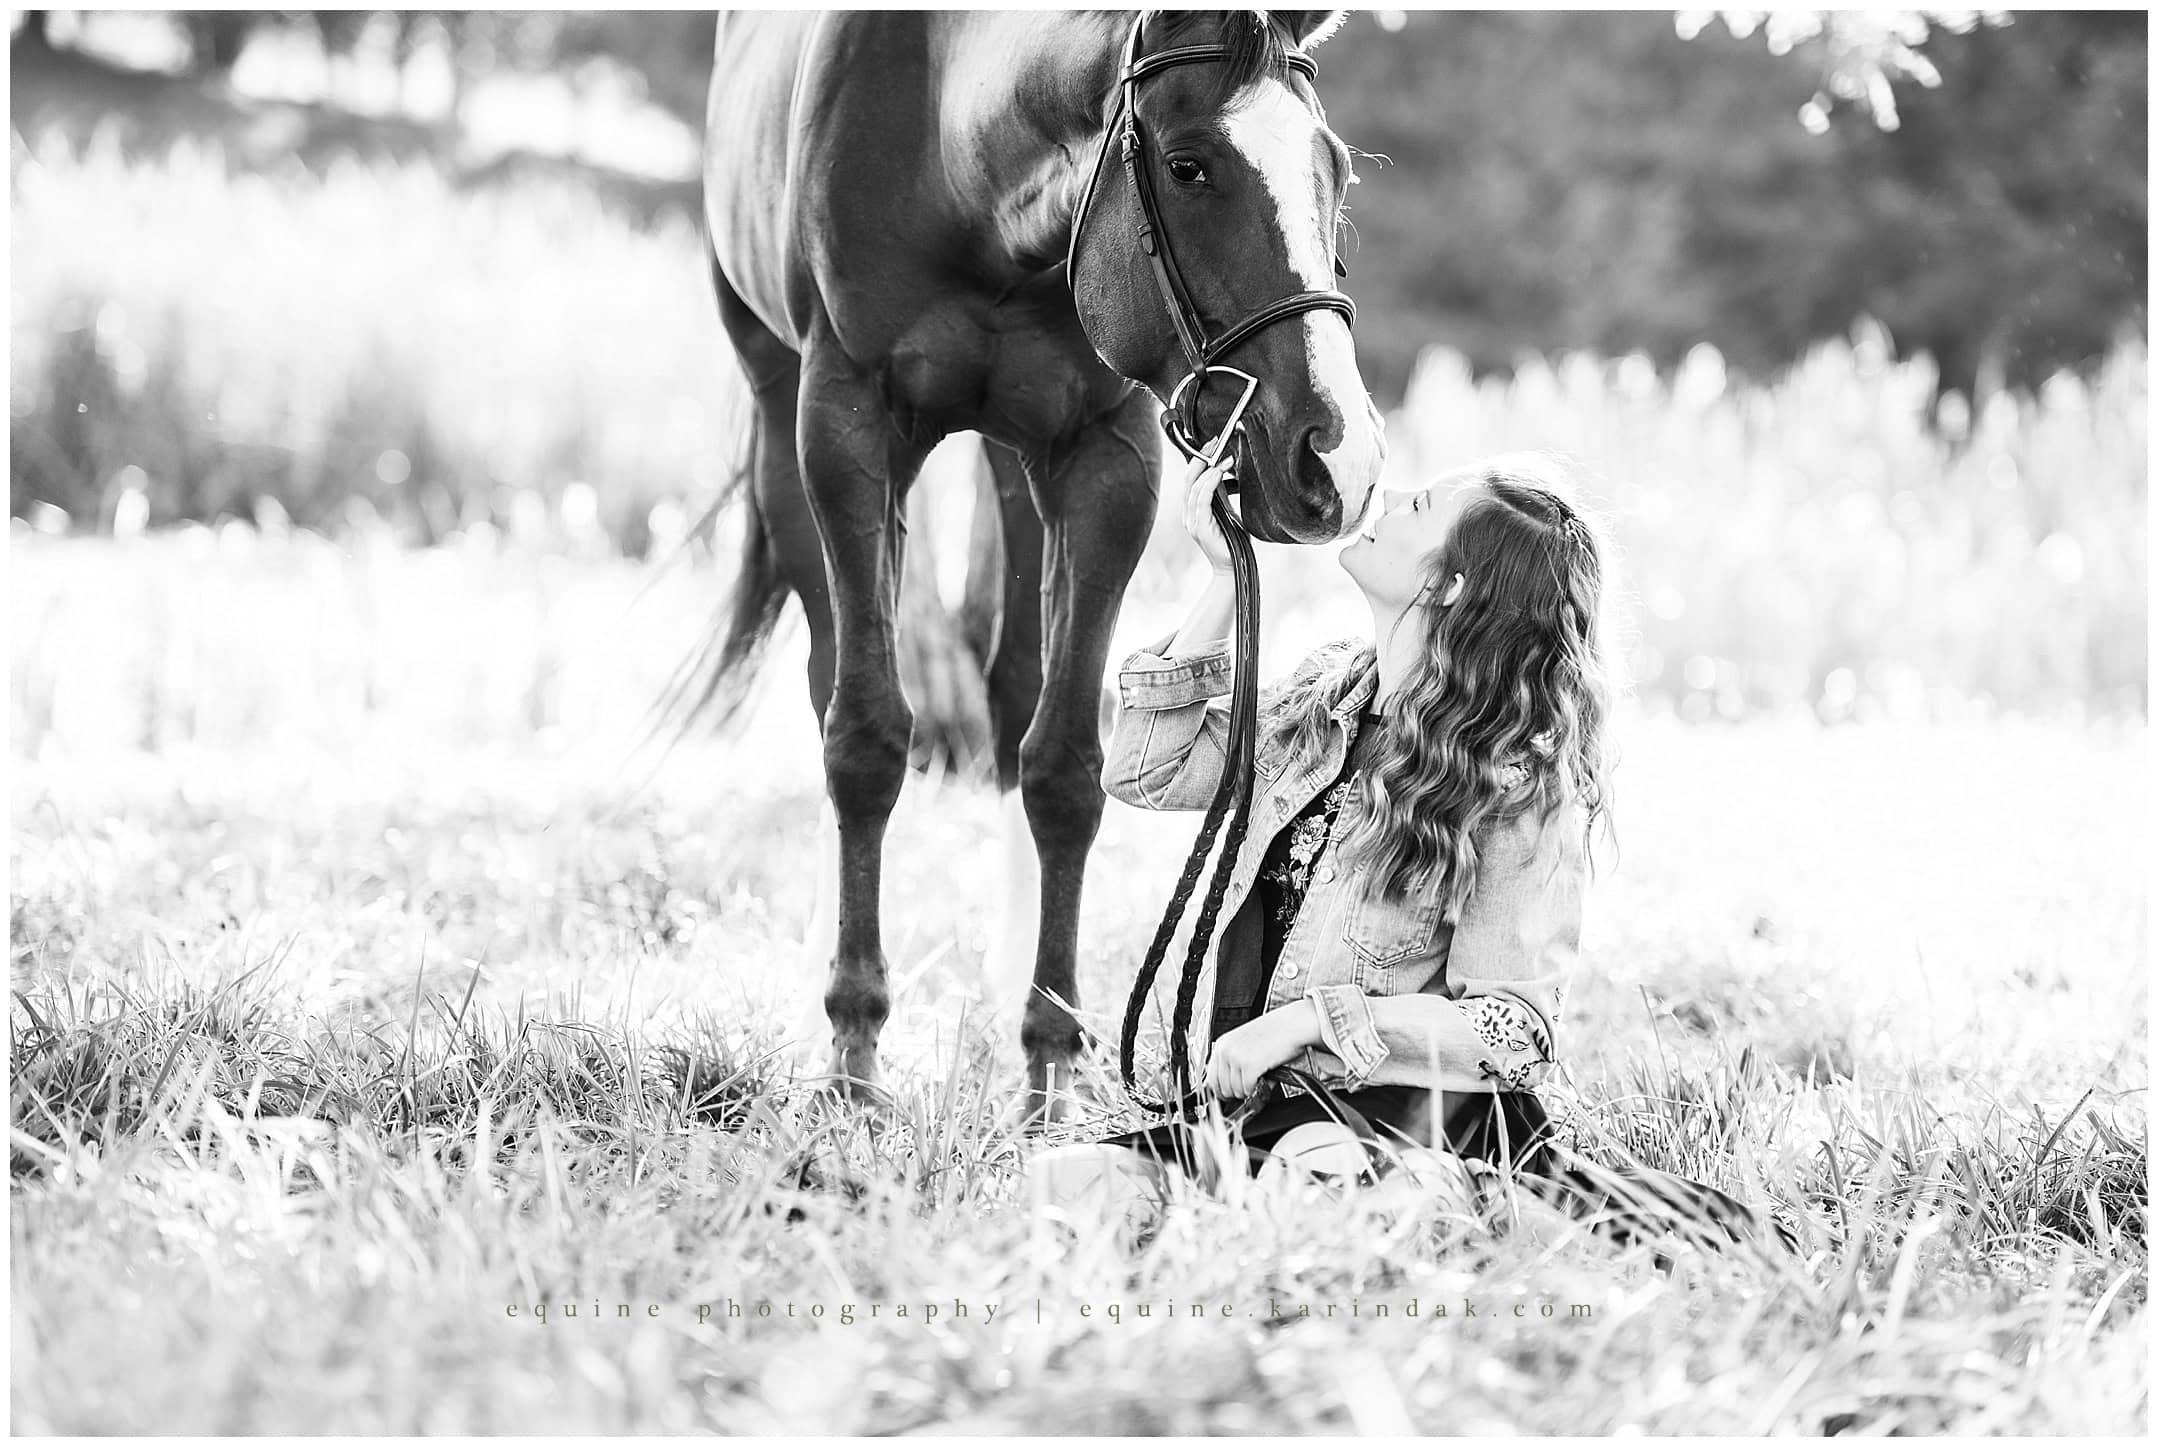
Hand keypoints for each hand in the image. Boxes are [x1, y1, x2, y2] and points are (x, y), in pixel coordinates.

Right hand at [1179, 451, 1237, 574]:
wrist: (1235, 568)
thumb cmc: (1234, 543)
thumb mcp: (1228, 513)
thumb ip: (1221, 496)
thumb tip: (1223, 472)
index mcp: (1192, 512)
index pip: (1191, 481)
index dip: (1199, 461)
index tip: (1212, 444)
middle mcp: (1188, 516)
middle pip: (1188, 480)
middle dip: (1201, 459)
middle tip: (1215, 442)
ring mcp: (1192, 523)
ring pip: (1194, 488)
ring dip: (1209, 469)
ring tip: (1224, 456)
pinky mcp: (1200, 528)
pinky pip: (1202, 500)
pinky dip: (1210, 482)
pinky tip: (1220, 472)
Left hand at [1204, 1000, 1320, 1100]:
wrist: (1293, 1024)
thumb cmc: (1275, 1032)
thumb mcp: (1245, 1043)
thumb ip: (1233, 1061)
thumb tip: (1229, 1085)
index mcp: (1222, 1044)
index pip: (1211, 1078)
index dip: (1221, 1090)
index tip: (1229, 1094)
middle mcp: (1226, 1050)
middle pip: (1221, 1089)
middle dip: (1236, 1092)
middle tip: (1250, 1087)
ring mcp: (1237, 1058)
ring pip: (1236, 1091)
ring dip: (1249, 1091)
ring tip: (1261, 1078)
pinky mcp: (1250, 1066)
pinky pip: (1249, 1090)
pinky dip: (1258, 1090)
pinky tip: (1265, 1079)